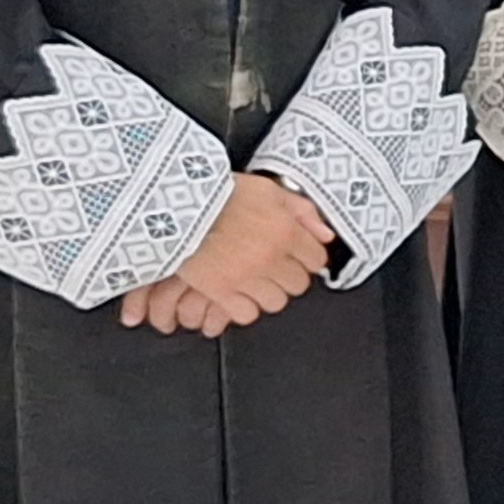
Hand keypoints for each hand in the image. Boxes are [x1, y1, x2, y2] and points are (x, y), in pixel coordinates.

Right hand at [118, 174, 331, 333]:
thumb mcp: (268, 190)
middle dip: (288, 276)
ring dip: (268, 293)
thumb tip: (327, 235)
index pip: (316, 260)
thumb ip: (302, 211)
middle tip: (274, 268)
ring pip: (275, 302)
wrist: (176, 206)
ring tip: (255, 281)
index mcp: (286, 231)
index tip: (296, 256)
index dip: (307, 258)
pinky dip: (244, 307)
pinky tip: (237, 294)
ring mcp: (246, 277)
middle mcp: (271, 257)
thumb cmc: (222, 194)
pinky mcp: (220, 290)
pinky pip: (246, 313)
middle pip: (298, 284)